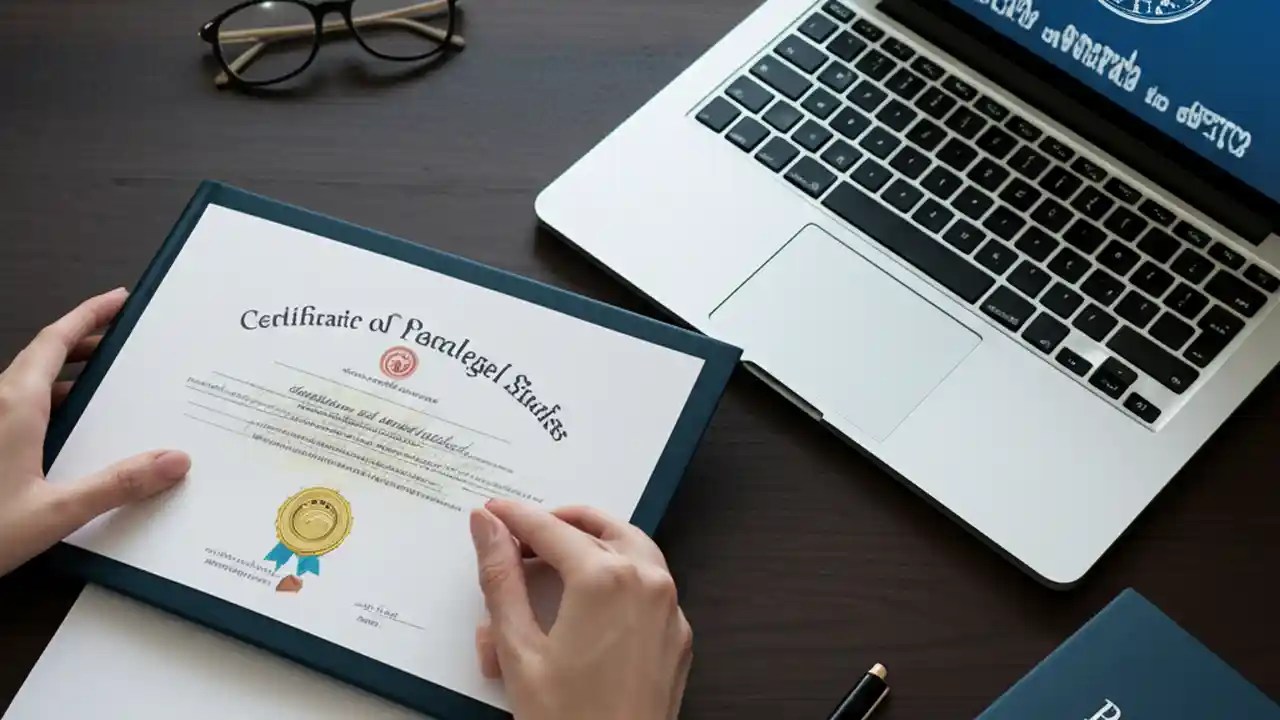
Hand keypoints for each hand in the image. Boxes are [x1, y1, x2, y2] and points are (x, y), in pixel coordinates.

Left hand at [0, 289, 190, 576]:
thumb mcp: (54, 512)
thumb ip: (117, 484)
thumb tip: (174, 460)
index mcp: (14, 405)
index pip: (55, 340)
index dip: (89, 314)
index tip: (118, 299)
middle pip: (41, 356)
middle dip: (83, 343)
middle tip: (121, 341)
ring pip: (25, 384)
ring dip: (64, 378)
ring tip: (103, 386)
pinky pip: (14, 410)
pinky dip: (47, 407)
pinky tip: (66, 434)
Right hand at [470, 500, 692, 719]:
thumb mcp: (519, 650)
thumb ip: (501, 579)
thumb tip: (486, 528)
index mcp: (605, 579)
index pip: (551, 530)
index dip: (517, 518)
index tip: (494, 513)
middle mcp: (647, 582)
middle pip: (600, 526)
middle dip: (559, 522)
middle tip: (523, 534)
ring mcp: (670, 608)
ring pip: (634, 548)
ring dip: (596, 541)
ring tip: (556, 558)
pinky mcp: (680, 635)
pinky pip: (653, 584)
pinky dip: (622, 574)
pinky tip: (591, 598)